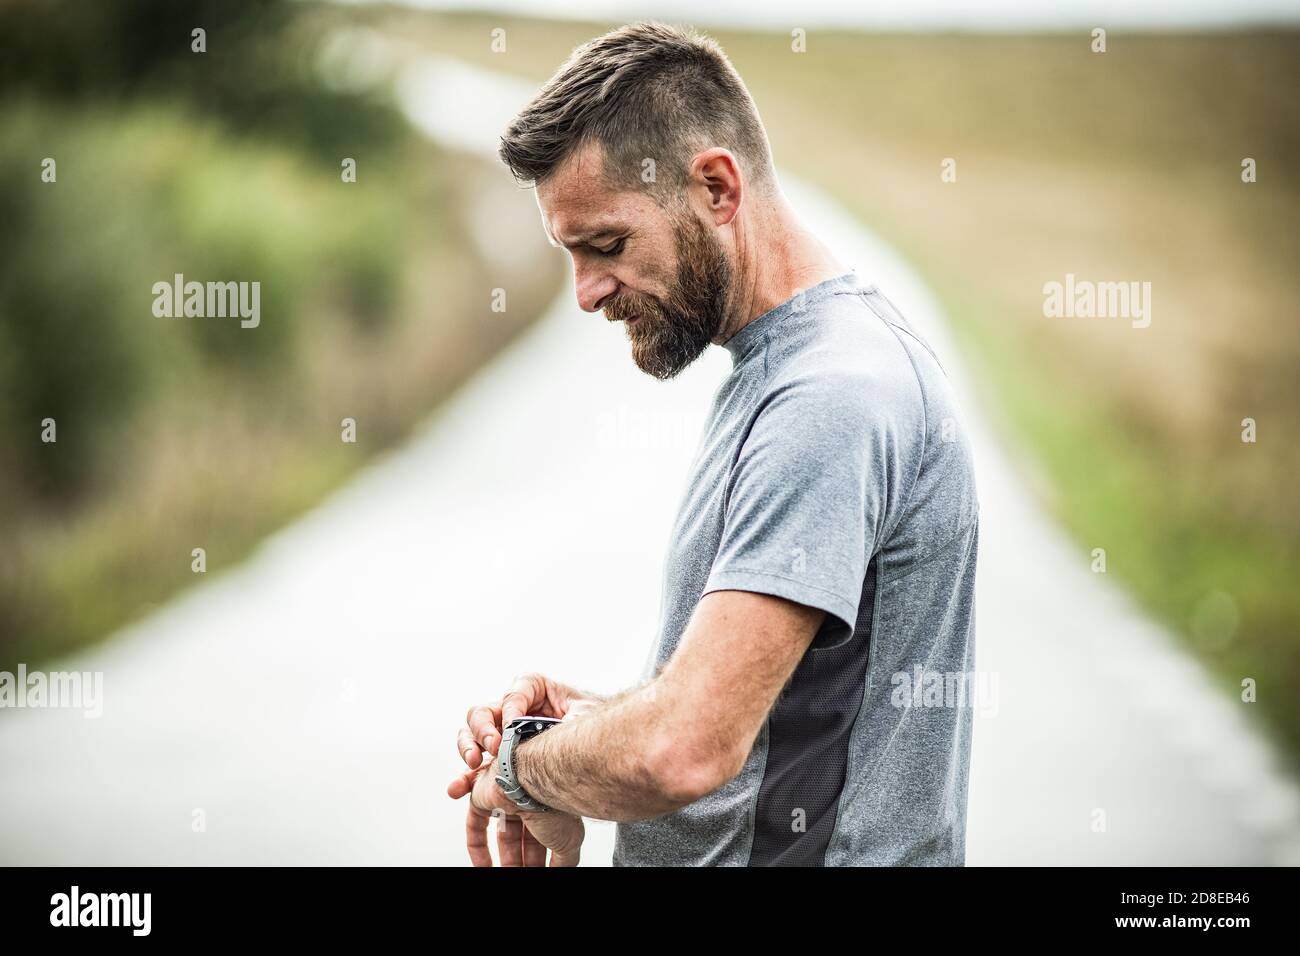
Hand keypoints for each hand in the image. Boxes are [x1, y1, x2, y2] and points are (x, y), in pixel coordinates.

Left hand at [453, 760, 583, 866]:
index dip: (540, 860)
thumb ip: (564, 859)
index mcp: (551, 806)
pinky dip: (478, 849)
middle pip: (523, 839)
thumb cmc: (556, 803)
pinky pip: (475, 826)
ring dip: (506, 860)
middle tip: (524, 876)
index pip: (543, 838)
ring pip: (503, 835)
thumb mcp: (569, 840)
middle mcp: (529, 800)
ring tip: (508, 876)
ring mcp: (506, 797)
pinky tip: (485, 868)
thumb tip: (560, 870)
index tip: (540, 871)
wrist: (540, 778)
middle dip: (524, 862)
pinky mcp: (483, 796)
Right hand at [455, 673, 598, 769]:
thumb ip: (570, 716)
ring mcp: (505, 736)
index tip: (514, 725)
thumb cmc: (598, 730)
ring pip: (472, 734)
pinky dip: (465, 777)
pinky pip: (477, 767)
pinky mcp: (501, 762)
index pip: (517, 690)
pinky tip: (459, 789)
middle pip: (485, 711)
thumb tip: (551, 727)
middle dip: (483, 729)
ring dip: (468, 747)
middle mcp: (516, 712)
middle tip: (494, 748)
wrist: (604, 757)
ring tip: (474, 763)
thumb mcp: (588, 716)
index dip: (512, 706)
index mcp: (538, 691)